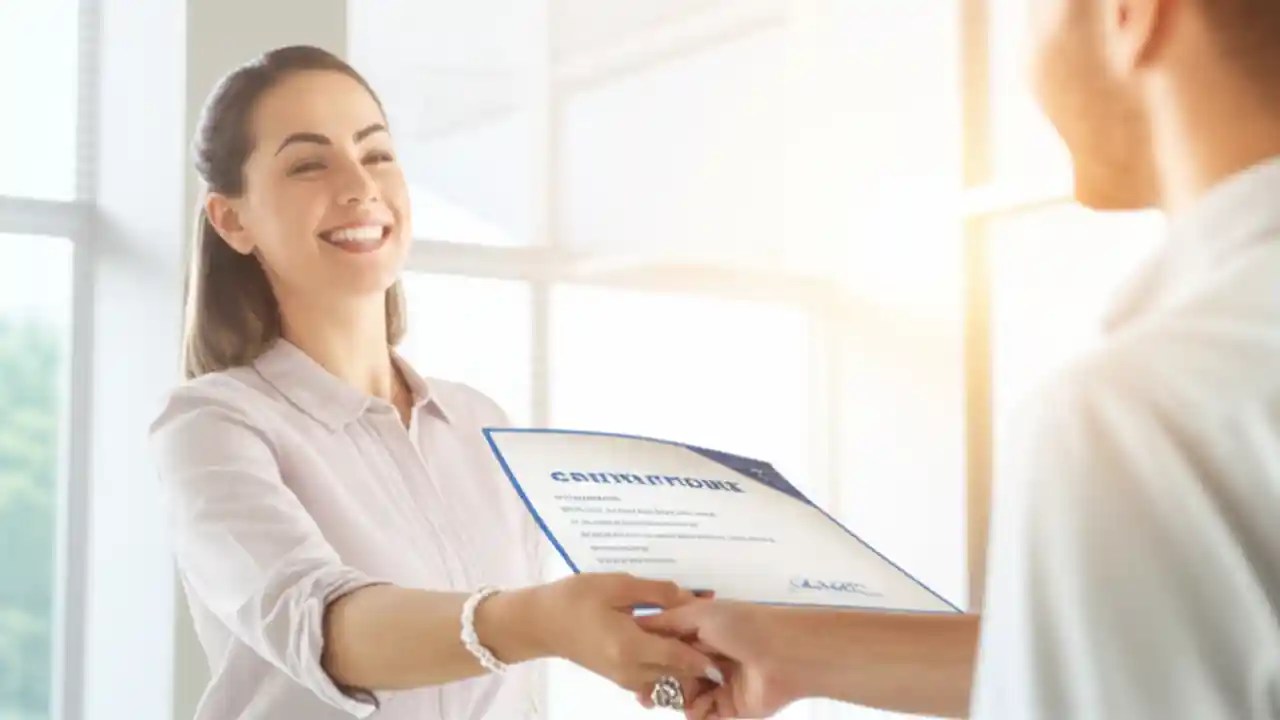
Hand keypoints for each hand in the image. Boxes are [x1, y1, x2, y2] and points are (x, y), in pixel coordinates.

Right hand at [479, 573, 720, 695]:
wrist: (540, 623)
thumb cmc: (576, 598)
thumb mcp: (618, 585)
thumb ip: (656, 592)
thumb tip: (690, 597)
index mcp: (631, 646)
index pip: (680, 656)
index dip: (706, 651)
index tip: (727, 640)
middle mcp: (631, 670)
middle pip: (678, 673)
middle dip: (700, 661)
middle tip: (721, 641)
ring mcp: (625, 678)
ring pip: (668, 680)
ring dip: (686, 667)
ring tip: (702, 644)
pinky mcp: (620, 679)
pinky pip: (653, 681)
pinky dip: (669, 670)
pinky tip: (676, 648)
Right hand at [636, 600, 800, 718]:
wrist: (784, 653)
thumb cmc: (741, 626)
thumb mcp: (700, 613)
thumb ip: (668, 621)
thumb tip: (638, 623)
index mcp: (702, 634)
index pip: (668, 648)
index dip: (649, 657)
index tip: (629, 664)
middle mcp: (708, 660)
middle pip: (674, 675)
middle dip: (659, 682)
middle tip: (645, 691)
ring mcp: (719, 686)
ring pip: (686, 697)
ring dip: (676, 698)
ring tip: (675, 697)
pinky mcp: (730, 709)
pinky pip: (704, 715)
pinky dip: (696, 713)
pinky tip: (694, 708)